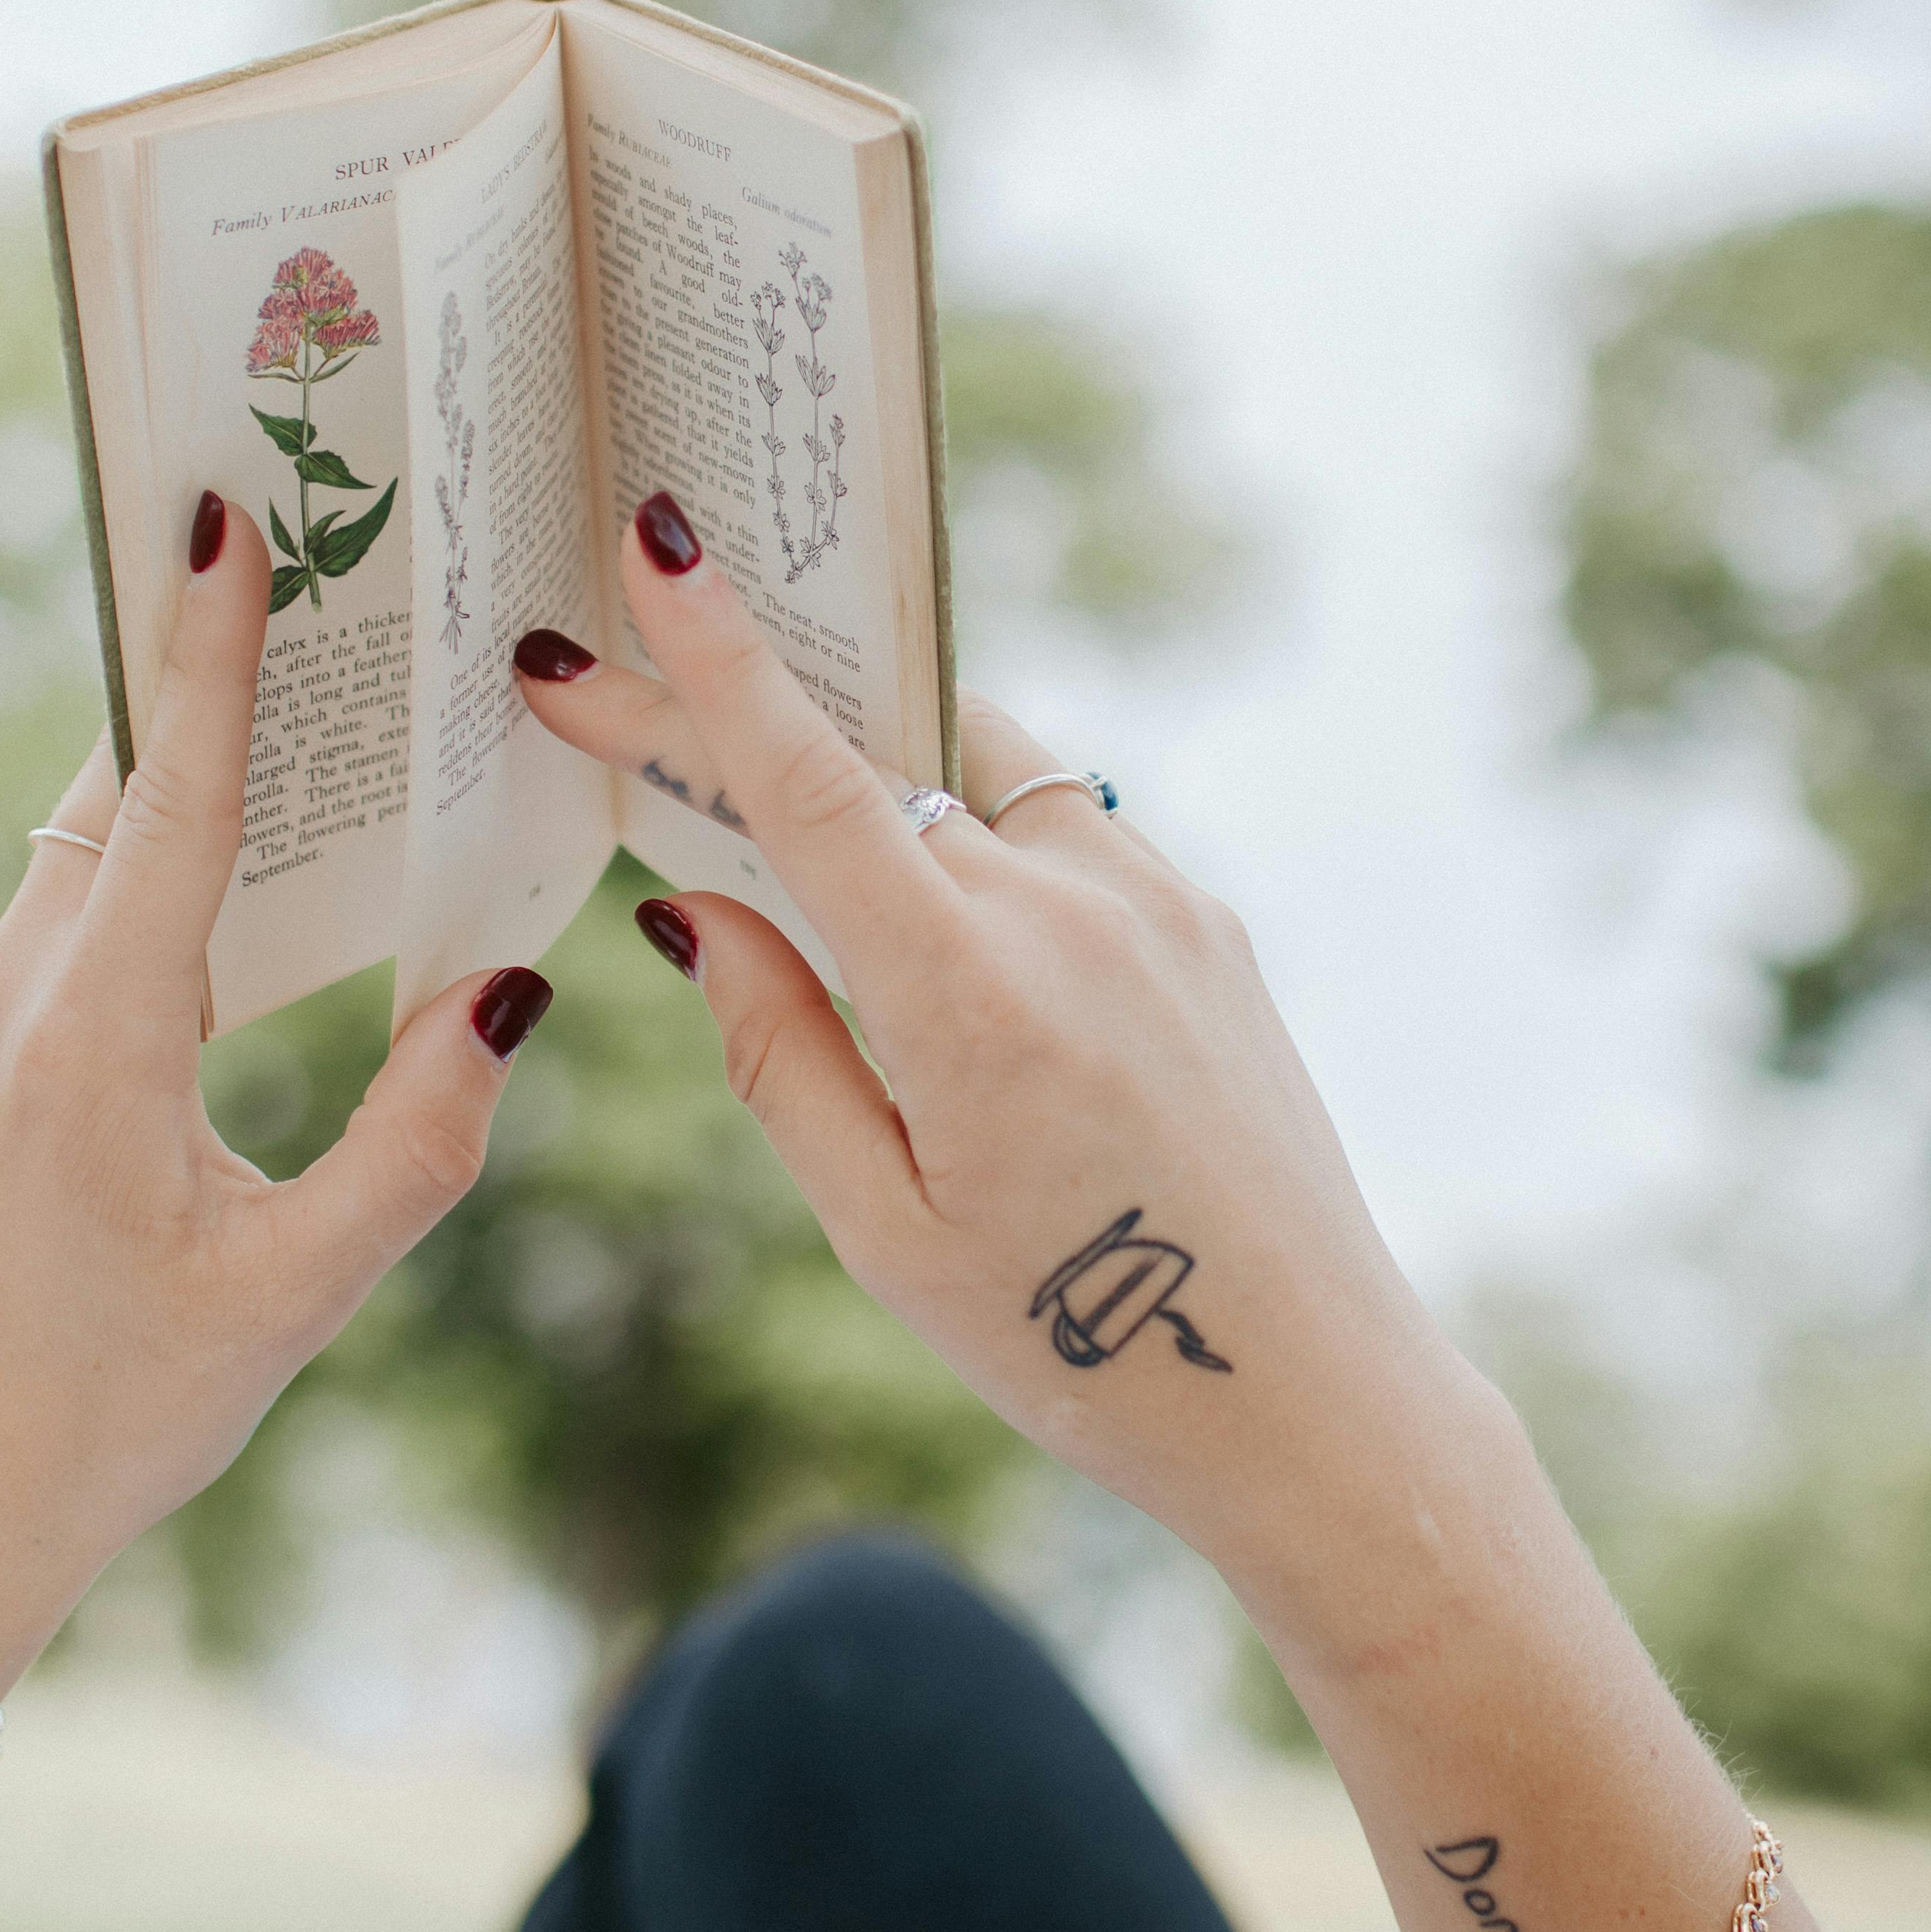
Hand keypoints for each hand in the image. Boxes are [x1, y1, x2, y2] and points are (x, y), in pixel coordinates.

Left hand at [0, 499, 548, 1694]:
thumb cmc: (133, 1404)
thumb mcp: (302, 1290)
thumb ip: (419, 1139)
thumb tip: (515, 993)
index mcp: (92, 1045)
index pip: (168, 807)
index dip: (205, 660)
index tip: (220, 527)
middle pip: (123, 802)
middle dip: (208, 701)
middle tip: (301, 583)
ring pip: (86, 858)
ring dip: (178, 814)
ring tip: (292, 771)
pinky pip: (52, 920)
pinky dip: (131, 898)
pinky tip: (210, 940)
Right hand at [513, 508, 1479, 1572]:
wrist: (1308, 1391)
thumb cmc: (1072, 1344)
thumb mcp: (883, 1231)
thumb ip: (777, 1054)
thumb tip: (694, 909)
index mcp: (967, 992)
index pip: (808, 779)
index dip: (713, 658)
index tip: (656, 540)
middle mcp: (1067, 909)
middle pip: (870, 760)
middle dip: (744, 726)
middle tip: (622, 707)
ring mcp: (1153, 899)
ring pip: (970, 772)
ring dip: (875, 778)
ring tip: (797, 843)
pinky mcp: (1206, 917)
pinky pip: (1057, 827)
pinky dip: (977, 840)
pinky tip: (952, 942)